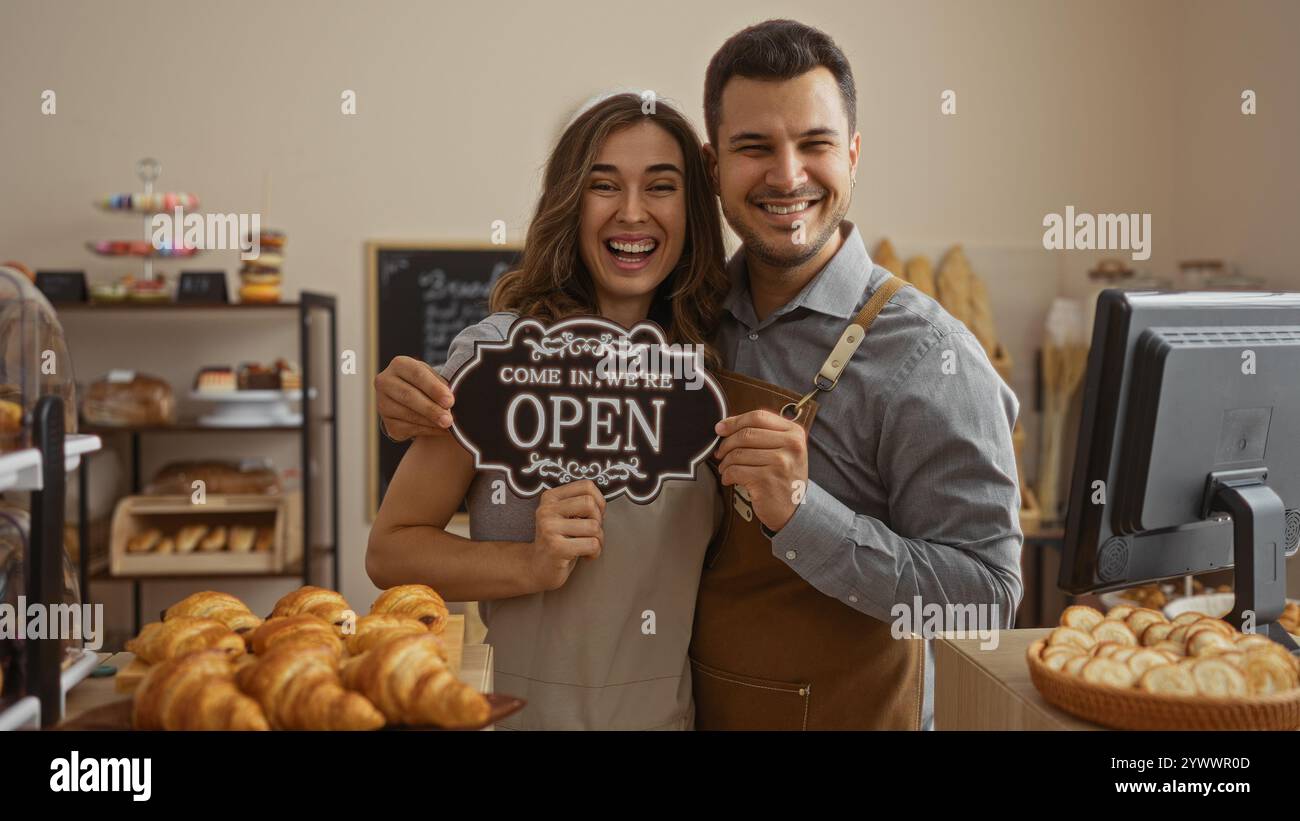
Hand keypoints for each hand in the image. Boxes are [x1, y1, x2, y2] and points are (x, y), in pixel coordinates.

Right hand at [375, 355, 455, 440]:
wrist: (410, 398)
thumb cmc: (426, 384)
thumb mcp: (433, 378)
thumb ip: (441, 387)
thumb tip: (449, 404)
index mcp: (399, 365)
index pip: (417, 374)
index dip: (434, 388)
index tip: (450, 401)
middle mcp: (385, 382)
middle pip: (409, 396)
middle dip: (431, 409)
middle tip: (449, 420)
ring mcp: (382, 404)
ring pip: (408, 415)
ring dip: (431, 423)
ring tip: (448, 426)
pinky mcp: (387, 423)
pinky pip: (407, 429)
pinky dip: (427, 431)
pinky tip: (439, 430)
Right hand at [527, 480, 605, 590]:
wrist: (538, 569)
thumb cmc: (559, 542)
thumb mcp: (564, 517)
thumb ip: (579, 504)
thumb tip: (603, 502)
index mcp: (550, 498)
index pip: (586, 486)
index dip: (599, 501)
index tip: (594, 516)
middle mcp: (547, 510)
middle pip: (590, 504)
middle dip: (599, 520)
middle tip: (592, 533)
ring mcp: (549, 528)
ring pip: (594, 526)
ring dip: (599, 540)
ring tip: (588, 546)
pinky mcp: (557, 547)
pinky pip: (592, 544)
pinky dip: (595, 552)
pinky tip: (586, 556)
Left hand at [715, 410, 808, 532]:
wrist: (794, 509)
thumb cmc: (783, 477)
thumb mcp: (783, 450)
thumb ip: (762, 433)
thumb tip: (725, 425)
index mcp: (794, 433)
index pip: (758, 417)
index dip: (735, 421)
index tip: (720, 428)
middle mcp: (790, 446)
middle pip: (746, 434)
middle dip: (726, 443)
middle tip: (720, 453)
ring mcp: (780, 463)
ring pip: (738, 453)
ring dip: (725, 462)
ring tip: (725, 468)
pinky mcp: (767, 481)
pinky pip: (736, 471)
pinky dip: (727, 475)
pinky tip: (729, 479)